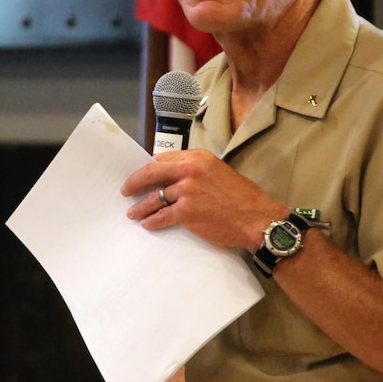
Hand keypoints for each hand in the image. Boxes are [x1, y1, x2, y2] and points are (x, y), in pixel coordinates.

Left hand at [121, 149, 284, 251]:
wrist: (256, 218)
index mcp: (198, 158)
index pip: (164, 159)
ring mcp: (187, 191)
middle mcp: (190, 170)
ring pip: (154, 198)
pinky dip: (152, 221)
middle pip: (151, 173)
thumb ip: (196, 171)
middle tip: (126, 190)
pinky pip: (162, 216)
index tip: (142, 175)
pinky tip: (148, 224)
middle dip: (134, 182)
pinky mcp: (186, 212)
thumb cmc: (242, 198)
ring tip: (133, 213)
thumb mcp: (219, 172)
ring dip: (140, 207)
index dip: (150, 168)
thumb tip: (173, 177)